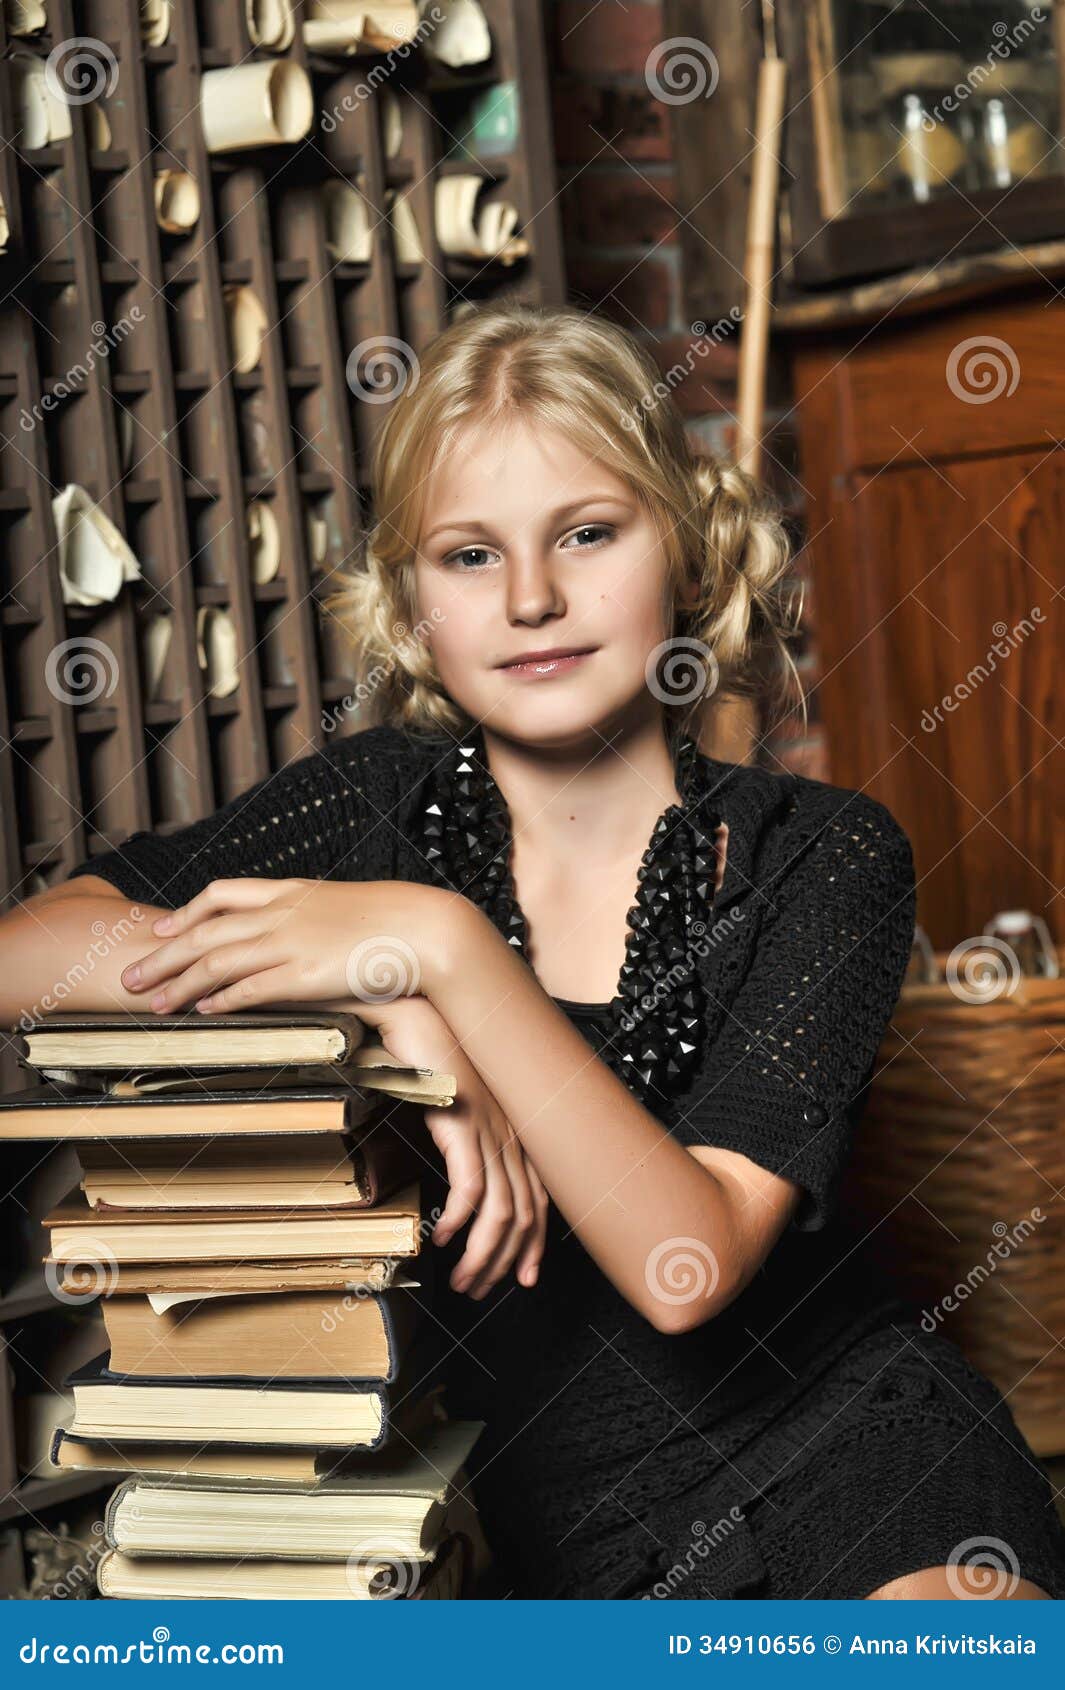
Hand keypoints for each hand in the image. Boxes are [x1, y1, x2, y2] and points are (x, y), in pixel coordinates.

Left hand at [119, 878, 446, 1013]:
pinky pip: (250, 987)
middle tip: (129, 976)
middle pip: (205, 932)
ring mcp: (291, 942)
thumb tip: (308, 935)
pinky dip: (221, 999)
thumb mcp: (348, 908)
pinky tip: (202, 1011)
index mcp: (292, 892)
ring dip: (179, 983)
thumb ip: (318, 919)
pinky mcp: (305, 973)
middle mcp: (283, 913)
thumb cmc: (397, 922)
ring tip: (152, 1002)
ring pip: (217, 961)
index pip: (222, 894)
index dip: (187, 913)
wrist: (428, 928)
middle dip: (162, 955)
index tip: (162, 928)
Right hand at [348, 994, 548, 1298]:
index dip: (533, 1245)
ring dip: (482, 1253)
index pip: (538, 1200)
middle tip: (482, 1291)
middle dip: (506, 1261)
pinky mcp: (464, 1122)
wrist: (420, 1012)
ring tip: (462, 1280)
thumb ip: (466, 1138)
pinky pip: (470, 1185)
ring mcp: (491, 1128)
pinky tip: (441, 1237)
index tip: (522, 1278)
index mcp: (515, 1130)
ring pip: (501, 1210)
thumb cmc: (434, 1056)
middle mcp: (512, 1133)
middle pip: (524, 1214)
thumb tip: (461, 1177)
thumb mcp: (458, 1103)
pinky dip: (459, 1220)